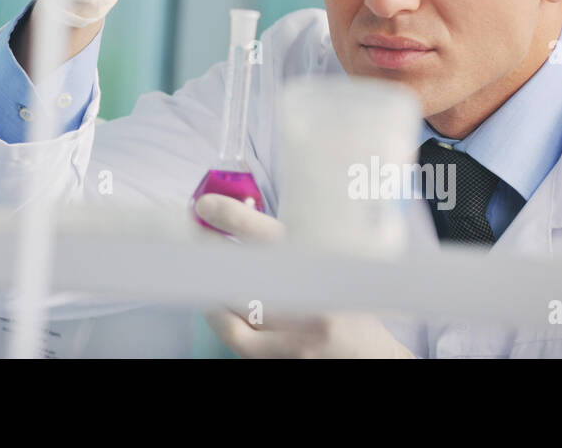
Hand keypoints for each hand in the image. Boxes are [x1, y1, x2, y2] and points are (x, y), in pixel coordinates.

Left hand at [195, 194, 415, 358]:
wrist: (373, 357)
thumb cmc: (347, 306)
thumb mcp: (331, 267)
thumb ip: (293, 250)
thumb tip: (239, 221)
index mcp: (323, 263)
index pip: (272, 233)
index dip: (234, 216)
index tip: (204, 205)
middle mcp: (313, 295)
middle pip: (246, 268)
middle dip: (211, 252)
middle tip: (188, 237)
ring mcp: (300, 331)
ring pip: (238, 304)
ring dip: (212, 286)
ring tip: (197, 271)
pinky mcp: (289, 356)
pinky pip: (241, 338)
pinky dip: (221, 320)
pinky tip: (214, 308)